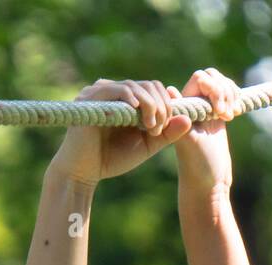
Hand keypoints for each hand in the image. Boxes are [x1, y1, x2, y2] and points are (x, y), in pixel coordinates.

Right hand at [48, 79, 190, 186]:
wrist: (82, 172)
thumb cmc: (112, 159)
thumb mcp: (145, 146)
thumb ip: (166, 134)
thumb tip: (188, 119)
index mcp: (127, 100)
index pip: (154, 89)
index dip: (166, 105)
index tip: (163, 129)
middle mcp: (114, 91)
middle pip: (148, 85)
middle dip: (160, 106)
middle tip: (158, 130)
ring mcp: (101, 92)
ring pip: (135, 86)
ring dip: (149, 105)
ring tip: (150, 128)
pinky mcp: (90, 98)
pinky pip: (116, 89)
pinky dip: (130, 98)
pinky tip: (138, 112)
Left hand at [169, 68, 240, 199]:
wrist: (209, 181)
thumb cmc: (197, 165)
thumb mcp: (189, 142)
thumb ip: (180, 119)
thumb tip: (169, 89)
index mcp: (183, 106)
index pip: (199, 78)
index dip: (213, 88)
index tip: (218, 113)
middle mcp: (192, 104)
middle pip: (211, 76)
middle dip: (224, 91)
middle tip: (227, 116)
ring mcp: (206, 108)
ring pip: (221, 83)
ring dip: (231, 94)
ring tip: (231, 116)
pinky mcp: (217, 114)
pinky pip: (228, 94)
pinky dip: (235, 98)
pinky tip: (235, 113)